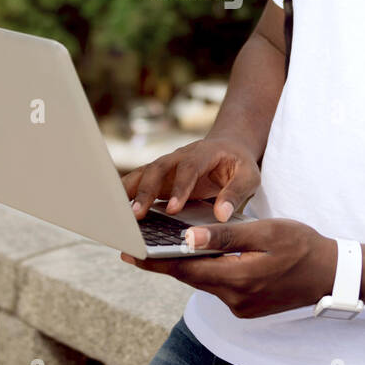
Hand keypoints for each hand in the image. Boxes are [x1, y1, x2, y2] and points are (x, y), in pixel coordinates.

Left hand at [120, 219, 337, 318]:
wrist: (331, 273)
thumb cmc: (301, 245)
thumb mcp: (265, 232)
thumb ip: (225, 236)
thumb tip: (186, 239)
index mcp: (238, 278)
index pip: (185, 270)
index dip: (154, 261)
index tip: (128, 251)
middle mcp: (236, 299)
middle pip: (190, 278)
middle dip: (164, 262)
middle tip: (135, 246)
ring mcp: (241, 307)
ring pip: (204, 282)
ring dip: (187, 266)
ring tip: (163, 247)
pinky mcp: (247, 307)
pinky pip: (219, 287)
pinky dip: (207, 272)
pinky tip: (200, 257)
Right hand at [122, 136, 259, 222]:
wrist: (228, 149)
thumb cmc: (238, 164)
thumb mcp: (249, 176)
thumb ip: (235, 193)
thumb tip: (221, 215)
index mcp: (203, 153)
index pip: (188, 168)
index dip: (179, 187)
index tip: (173, 209)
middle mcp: (180, 156)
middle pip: (158, 168)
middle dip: (146, 191)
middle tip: (137, 214)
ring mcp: (166, 165)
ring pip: (143, 173)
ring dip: (130, 192)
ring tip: (117, 215)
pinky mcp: (158, 177)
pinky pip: (139, 182)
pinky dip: (125, 194)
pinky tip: (115, 211)